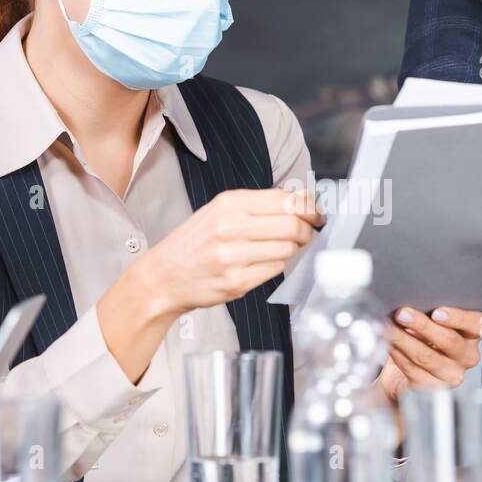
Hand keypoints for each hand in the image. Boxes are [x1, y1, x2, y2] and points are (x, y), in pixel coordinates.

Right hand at [98, 189, 322, 383]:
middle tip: (307, 234)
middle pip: (292, 225)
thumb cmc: (195, 242)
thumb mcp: (220, 211)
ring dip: (291, 250)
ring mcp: (233, 257)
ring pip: (288, 249)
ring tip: (278, 248)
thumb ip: (260, 205)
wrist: (163, 276)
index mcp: (229, 203)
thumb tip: (304, 200)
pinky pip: (275, 270)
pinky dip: (276, 266)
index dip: (310, 208)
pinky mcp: (237, 282)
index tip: (317, 214)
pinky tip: (263, 262)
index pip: (286, 200)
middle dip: (307, 231)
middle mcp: (231, 227)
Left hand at [378, 306, 481, 404]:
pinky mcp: (433, 388)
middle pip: (449, 340)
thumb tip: (410, 303)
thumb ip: (427, 313)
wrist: (403, 374)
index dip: (458, 318)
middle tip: (402, 314)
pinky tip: (389, 344)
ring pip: (427, 356)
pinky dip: (397, 354)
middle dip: (422, 325)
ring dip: (404, 339)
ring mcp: (452, 375)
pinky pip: (413, 369)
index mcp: (471, 335)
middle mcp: (467, 356)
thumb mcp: (428, 324)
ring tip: (388, 327)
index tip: (437, 312)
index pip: (476, 324)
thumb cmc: (420, 342)